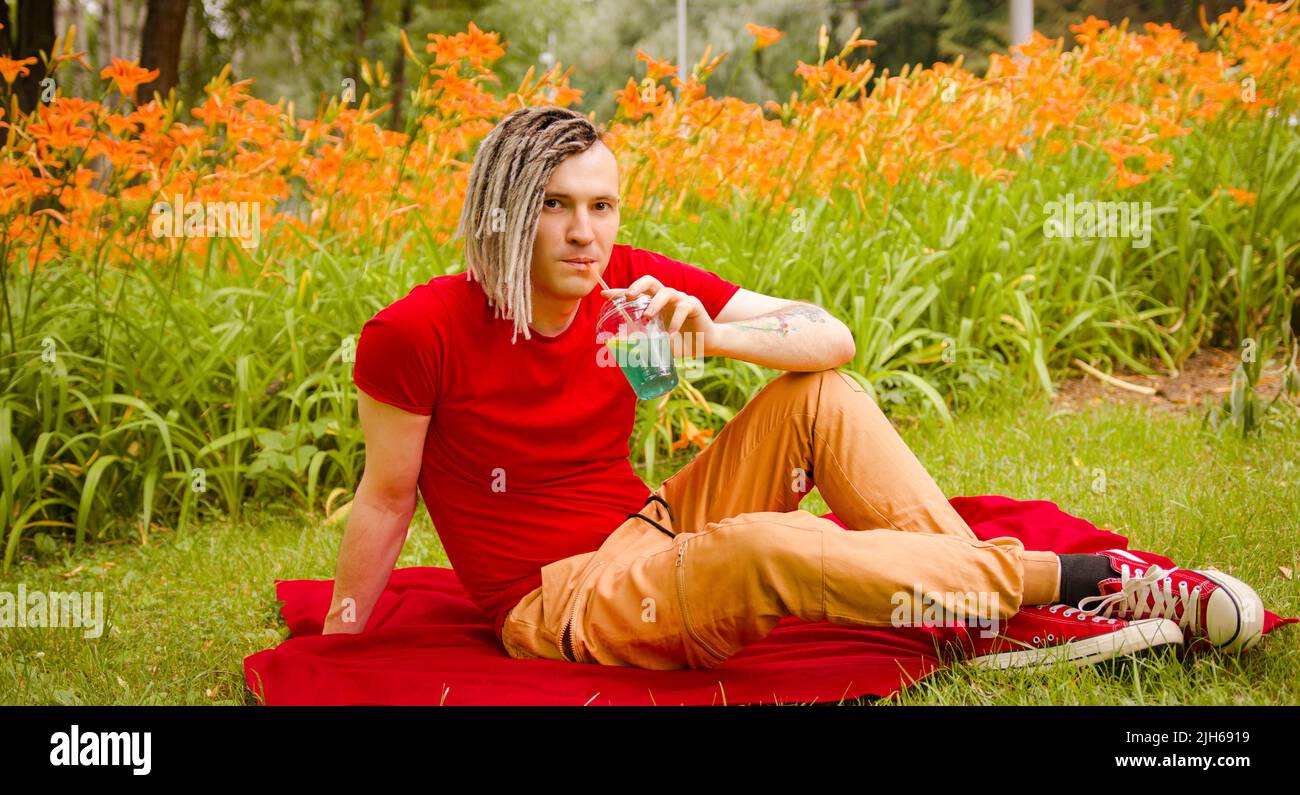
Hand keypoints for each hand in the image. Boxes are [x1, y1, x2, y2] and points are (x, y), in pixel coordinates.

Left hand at [600, 275, 719, 356]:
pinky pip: (682, 307)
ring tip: (647, 317)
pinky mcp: (693, 304)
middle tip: (628, 297)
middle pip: (650, 281)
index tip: (604, 294)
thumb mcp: (658, 344)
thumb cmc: (680, 342)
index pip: (634, 294)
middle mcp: (665, 297)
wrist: (706, 343)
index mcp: (653, 303)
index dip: (618, 292)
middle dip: (637, 286)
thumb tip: (620, 349)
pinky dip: (675, 320)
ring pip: (666, 292)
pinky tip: (671, 333)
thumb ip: (642, 344)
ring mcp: (679, 299)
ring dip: (654, 304)